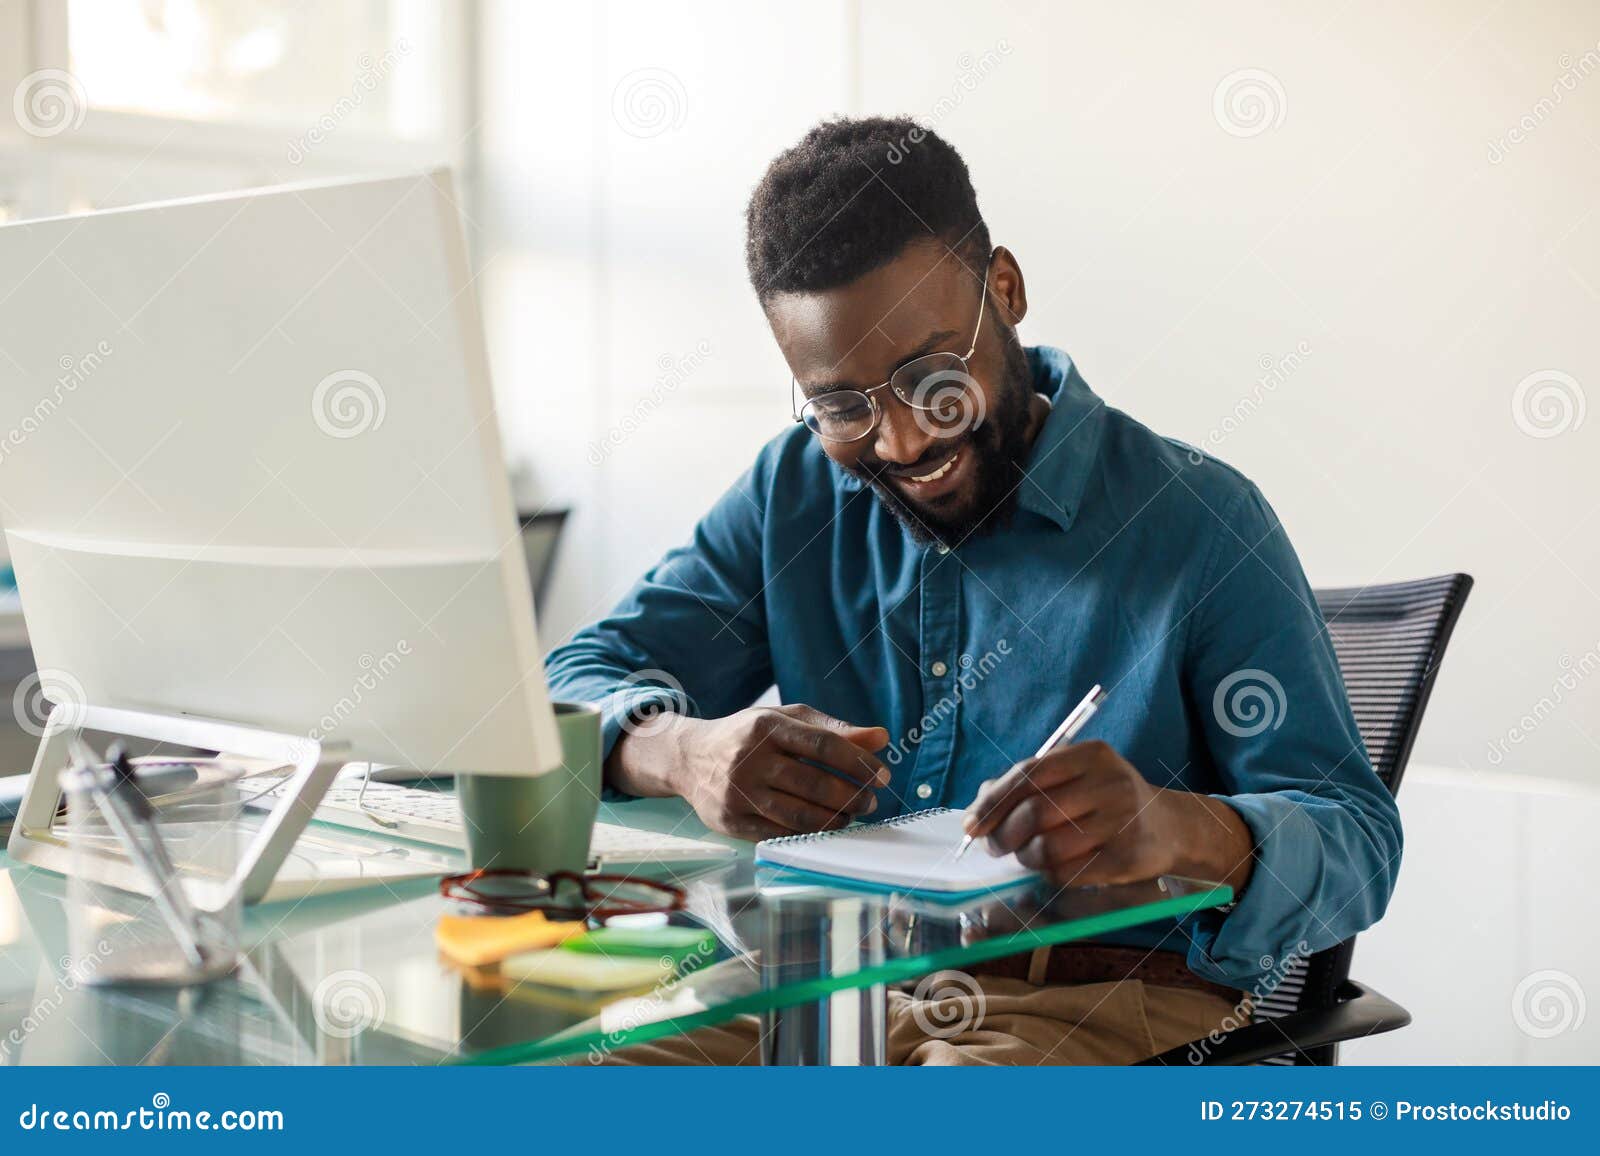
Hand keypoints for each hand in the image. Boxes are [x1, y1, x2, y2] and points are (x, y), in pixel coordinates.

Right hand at [609, 704, 890, 840]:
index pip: (823, 745)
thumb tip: (882, 738)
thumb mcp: (786, 720)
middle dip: (852, 796)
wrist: (689, 758)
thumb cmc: (748, 736)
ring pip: (799, 815)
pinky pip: (779, 833)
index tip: (882, 775)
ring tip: (852, 815)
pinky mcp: (731, 821)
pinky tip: (826, 827)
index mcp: (767, 726)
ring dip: (835, 819)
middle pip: (814, 784)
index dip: (858, 762)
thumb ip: (833, 729)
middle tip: (871, 800)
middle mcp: (750, 759)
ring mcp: (738, 792)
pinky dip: (809, 834)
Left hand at [961, 741, 1253, 890]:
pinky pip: (1068, 872)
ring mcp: (1122, 820)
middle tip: (994, 847)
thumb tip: (979, 805)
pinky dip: (1050, 874)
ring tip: (1027, 857)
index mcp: (1091, 755)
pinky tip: (1053, 868)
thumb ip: (1028, 784)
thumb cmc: (1107, 801)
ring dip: (1027, 857)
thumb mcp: (1075, 778)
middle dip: (1003, 834)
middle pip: (1035, 811)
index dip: (994, 801)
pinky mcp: (1127, 857)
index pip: (1030, 773)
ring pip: (1049, 847)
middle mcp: (1110, 783)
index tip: (971, 825)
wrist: (1169, 827)